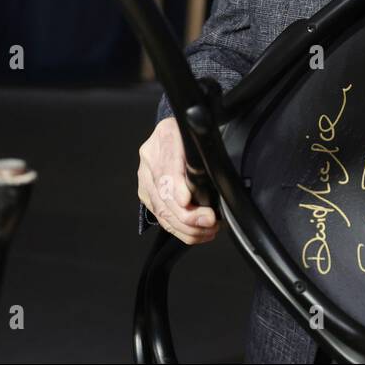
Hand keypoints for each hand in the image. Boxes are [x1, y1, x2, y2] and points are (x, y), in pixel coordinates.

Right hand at [138, 117, 219, 244]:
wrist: (172, 131)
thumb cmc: (191, 132)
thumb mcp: (201, 132)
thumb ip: (206, 149)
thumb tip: (219, 176)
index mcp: (166, 137)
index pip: (167, 164)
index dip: (175, 186)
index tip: (186, 201)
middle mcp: (151, 158)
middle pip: (163, 193)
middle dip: (187, 215)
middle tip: (209, 221)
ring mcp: (145, 176)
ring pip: (161, 210)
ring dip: (186, 226)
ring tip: (208, 230)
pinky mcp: (146, 192)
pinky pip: (160, 216)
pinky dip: (179, 229)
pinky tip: (196, 233)